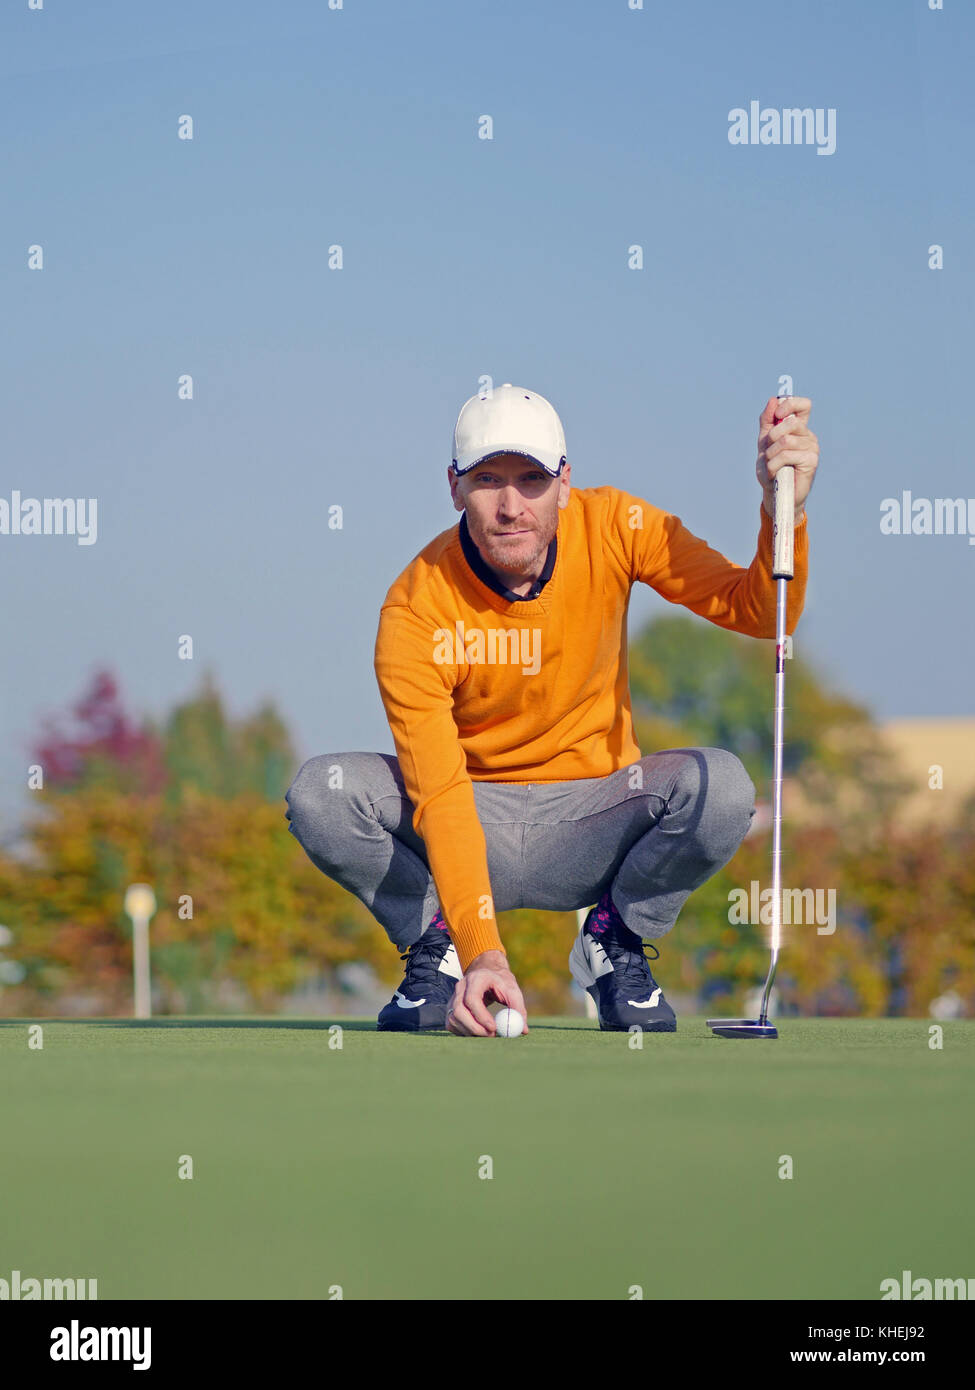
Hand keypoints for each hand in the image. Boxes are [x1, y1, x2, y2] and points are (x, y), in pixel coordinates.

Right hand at [445, 949, 527, 1036]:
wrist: (488, 973)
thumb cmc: (501, 982)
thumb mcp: (513, 990)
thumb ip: (518, 1009)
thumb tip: (522, 1030)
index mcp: (476, 979)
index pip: (472, 998)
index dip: (481, 1016)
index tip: (494, 1028)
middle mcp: (461, 987)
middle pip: (459, 1010)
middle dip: (474, 1027)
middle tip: (491, 1036)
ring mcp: (453, 997)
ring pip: (453, 1019)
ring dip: (469, 1031)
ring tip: (487, 1034)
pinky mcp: (451, 1007)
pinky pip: (452, 1023)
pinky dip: (463, 1031)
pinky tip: (477, 1031)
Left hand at [756, 396, 818, 519]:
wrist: (774, 493)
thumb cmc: (771, 468)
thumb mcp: (764, 442)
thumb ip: (767, 421)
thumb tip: (773, 400)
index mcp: (798, 428)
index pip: (803, 405)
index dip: (790, 404)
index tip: (777, 414)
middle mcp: (807, 436)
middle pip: (791, 422)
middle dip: (772, 436)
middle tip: (767, 450)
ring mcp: (812, 448)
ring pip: (785, 440)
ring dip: (770, 454)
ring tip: (770, 465)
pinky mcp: (811, 461)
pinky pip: (786, 455)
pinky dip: (773, 465)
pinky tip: (774, 473)